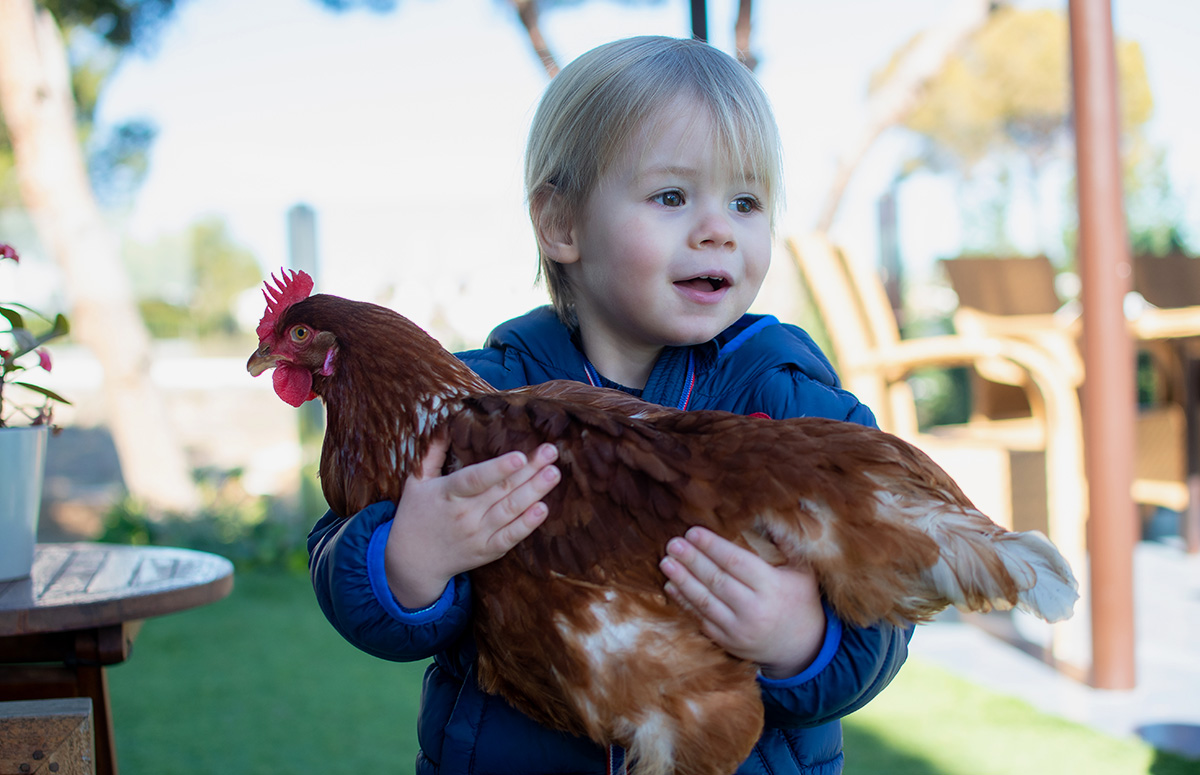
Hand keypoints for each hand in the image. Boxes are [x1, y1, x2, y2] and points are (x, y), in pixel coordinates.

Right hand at [385, 435, 559, 608]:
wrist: (411, 562)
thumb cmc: (415, 514)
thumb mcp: (415, 481)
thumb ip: (432, 452)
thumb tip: (445, 423)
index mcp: (447, 494)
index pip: (475, 479)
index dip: (498, 468)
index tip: (520, 456)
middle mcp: (465, 515)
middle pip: (501, 490)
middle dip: (529, 470)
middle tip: (551, 452)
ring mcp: (477, 535)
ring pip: (510, 511)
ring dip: (535, 492)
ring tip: (554, 474)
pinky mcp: (487, 551)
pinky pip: (510, 537)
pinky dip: (527, 525)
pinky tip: (543, 509)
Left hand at [660, 526, 824, 678]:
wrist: (803, 648)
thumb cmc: (801, 601)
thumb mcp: (803, 572)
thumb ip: (787, 544)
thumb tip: (769, 515)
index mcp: (772, 587)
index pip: (736, 563)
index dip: (713, 546)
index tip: (693, 532)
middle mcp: (754, 609)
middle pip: (716, 580)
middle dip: (692, 560)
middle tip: (673, 543)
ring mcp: (738, 629)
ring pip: (704, 602)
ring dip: (682, 580)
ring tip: (666, 562)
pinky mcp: (727, 642)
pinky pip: (701, 620)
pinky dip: (684, 603)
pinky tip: (671, 586)